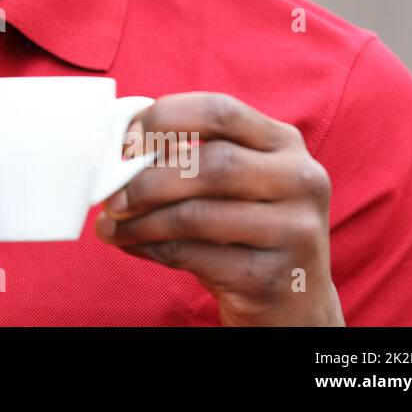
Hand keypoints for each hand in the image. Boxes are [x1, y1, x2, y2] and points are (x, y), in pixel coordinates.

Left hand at [94, 91, 344, 325]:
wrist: (293, 300)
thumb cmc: (245, 228)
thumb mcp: (233, 183)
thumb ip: (187, 158)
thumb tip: (115, 154)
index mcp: (283, 142)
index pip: (219, 111)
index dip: (164, 119)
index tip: (127, 140)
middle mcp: (299, 180)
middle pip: (211, 164)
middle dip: (148, 179)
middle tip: (111, 195)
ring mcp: (293, 230)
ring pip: (197, 215)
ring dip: (141, 219)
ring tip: (112, 223)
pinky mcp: (270, 276)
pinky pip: (193, 255)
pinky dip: (150, 247)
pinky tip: (130, 243)